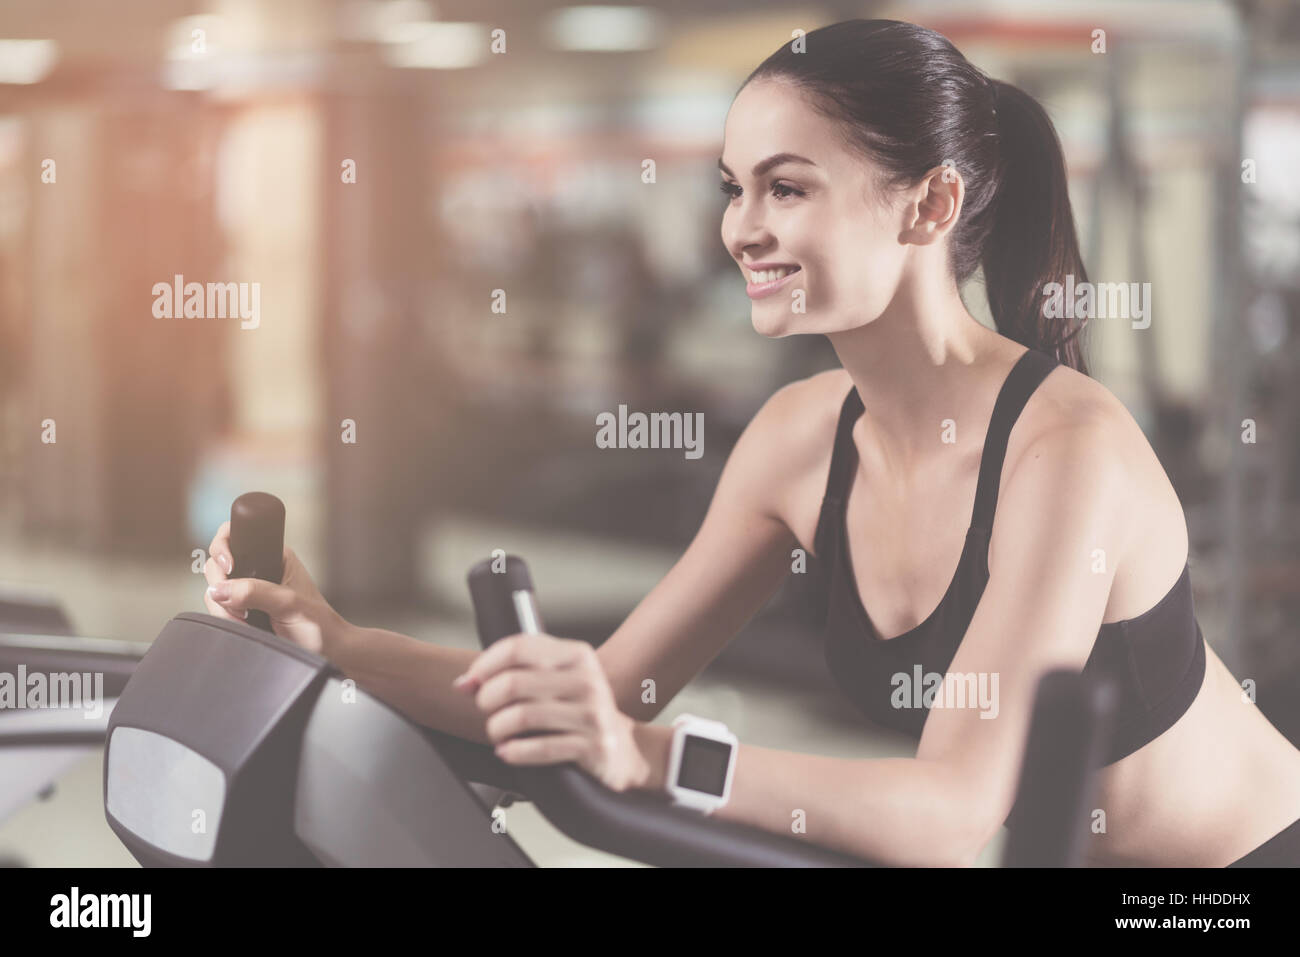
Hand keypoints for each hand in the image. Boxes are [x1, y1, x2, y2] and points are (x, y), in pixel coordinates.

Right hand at [202, 520, 350, 656]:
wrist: (328, 653)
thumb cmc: (319, 625)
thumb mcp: (288, 603)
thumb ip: (255, 592)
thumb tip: (219, 589)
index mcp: (274, 555)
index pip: (236, 535)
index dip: (222, 546)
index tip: (229, 567)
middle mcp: (259, 570)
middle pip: (217, 565)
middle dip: (221, 587)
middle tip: (241, 607)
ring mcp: (248, 591)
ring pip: (215, 590)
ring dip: (223, 607)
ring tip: (246, 621)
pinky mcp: (242, 611)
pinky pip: (219, 608)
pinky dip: (224, 618)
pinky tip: (243, 625)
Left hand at [453, 633, 649, 792]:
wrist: (622, 751)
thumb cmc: (579, 713)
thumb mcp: (558, 682)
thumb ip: (517, 674)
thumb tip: (465, 683)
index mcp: (577, 655)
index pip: (519, 647)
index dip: (486, 664)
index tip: (473, 681)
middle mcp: (587, 681)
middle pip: (514, 682)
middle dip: (487, 700)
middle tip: (488, 710)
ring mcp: (593, 714)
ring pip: (522, 716)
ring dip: (497, 729)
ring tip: (498, 733)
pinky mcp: (594, 747)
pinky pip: (540, 748)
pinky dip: (514, 752)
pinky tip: (508, 752)